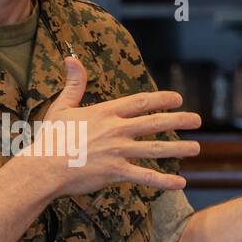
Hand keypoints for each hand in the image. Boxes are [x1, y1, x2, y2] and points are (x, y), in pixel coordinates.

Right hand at [16, 56, 201, 197]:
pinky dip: (164, 181)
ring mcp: (117, 151)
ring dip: (179, 149)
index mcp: (105, 112)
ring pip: (155, 148)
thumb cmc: (51, 137)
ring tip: (197, 148)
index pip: (141, 102)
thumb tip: (71, 58)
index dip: (162, 99)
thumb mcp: (62, 106)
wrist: (44, 166)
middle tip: (197, 120)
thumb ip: (74, 83)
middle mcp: (116, 130)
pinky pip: (145, 176)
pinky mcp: (115, 172)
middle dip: (179, 120)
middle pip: (154, 122)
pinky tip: (180, 183)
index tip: (177, 98)